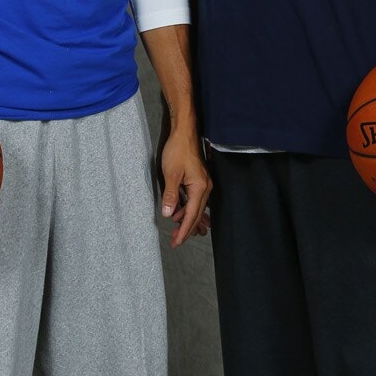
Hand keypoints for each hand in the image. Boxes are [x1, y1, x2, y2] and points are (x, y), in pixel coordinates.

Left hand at [157, 121, 211, 247]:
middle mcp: (206, 188)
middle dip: (186, 230)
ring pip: (197, 208)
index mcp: (200, 188)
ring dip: (187, 220)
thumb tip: (169, 214)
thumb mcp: (171, 174)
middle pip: (197, 215)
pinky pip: (196, 200)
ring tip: (176, 230)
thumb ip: (171, 195)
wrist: (184, 133)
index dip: (184, 231)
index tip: (176, 242)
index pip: (192, 215)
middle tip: (175, 241)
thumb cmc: (178, 150)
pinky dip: (188, 209)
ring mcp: (204, 184)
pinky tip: (180, 213)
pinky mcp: (200, 180)